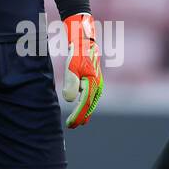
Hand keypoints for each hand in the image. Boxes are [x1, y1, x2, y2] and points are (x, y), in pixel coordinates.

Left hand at [62, 12, 102, 128]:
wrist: (84, 41)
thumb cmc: (77, 53)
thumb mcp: (71, 67)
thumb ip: (71, 83)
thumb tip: (70, 100)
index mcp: (93, 84)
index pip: (85, 105)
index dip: (77, 116)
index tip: (70, 124)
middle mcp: (98, 86)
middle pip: (89, 106)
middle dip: (80, 117)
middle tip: (71, 126)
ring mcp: (98, 84)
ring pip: (91, 103)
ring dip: (83, 112)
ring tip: (76, 121)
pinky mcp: (95, 81)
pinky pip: (91, 97)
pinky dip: (86, 105)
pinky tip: (81, 108)